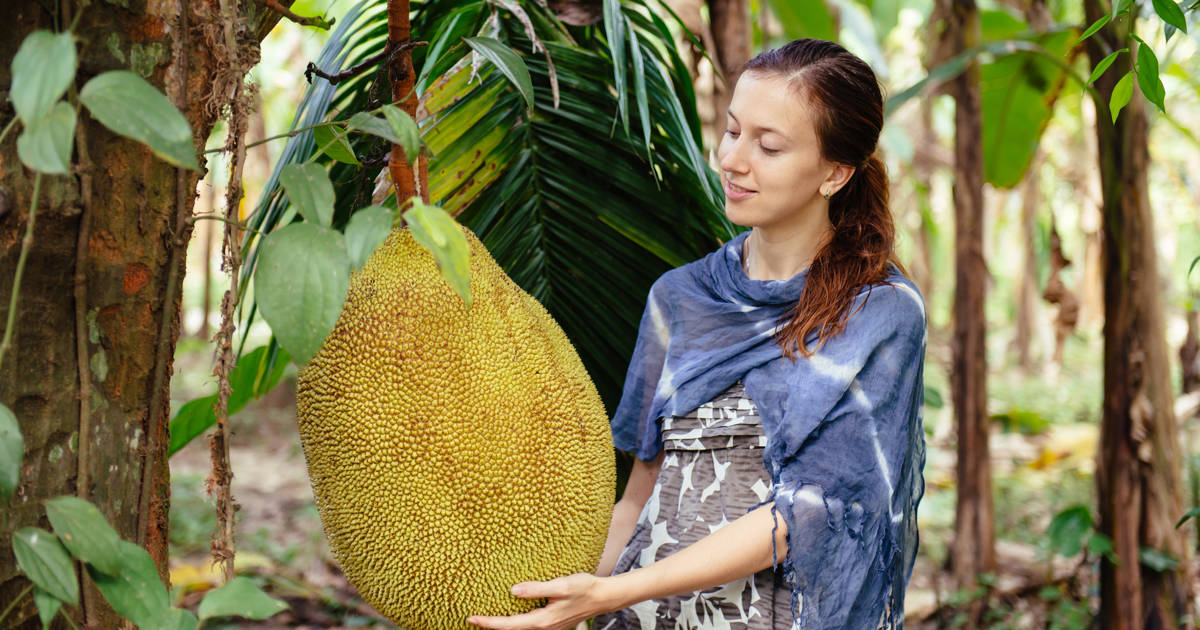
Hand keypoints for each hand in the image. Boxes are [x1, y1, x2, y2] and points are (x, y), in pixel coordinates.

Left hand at [467, 573, 610, 629]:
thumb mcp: (561, 585)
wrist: (603, 597)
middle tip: (472, 618)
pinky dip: (514, 622)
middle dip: (491, 626)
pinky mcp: (551, 623)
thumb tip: (514, 591)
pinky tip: (510, 614)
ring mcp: (548, 627)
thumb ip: (537, 588)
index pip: (508, 625)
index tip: (471, 618)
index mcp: (542, 620)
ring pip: (519, 629)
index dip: (488, 622)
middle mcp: (543, 627)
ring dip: (502, 624)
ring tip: (486, 617)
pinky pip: (528, 625)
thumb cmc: (584, 589)